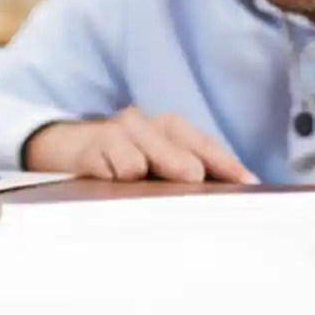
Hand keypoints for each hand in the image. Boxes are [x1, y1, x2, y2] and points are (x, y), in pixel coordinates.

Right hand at [25, 107, 258, 183]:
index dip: (226, 165)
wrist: (68, 144)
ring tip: (137, 190)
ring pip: (137, 165)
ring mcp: (114, 135)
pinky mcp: (88, 152)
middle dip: (186, 172)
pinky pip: (107, 172)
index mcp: (168, 126)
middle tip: (195, 186)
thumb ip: (189, 168)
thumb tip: (233, 186)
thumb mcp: (157, 157)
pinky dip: (112, 182)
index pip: (203, 145)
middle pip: (176, 154)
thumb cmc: (124, 153)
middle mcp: (144, 124)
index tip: (246, 184)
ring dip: (141, 182)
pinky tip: (110, 185)